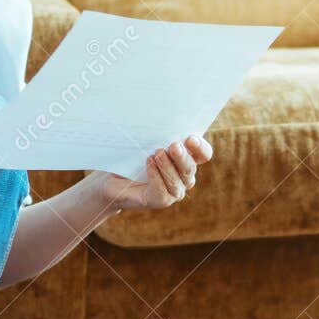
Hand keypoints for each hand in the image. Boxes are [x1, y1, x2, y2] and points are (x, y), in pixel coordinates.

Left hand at [96, 135, 212, 211]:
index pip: (204, 154)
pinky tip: (149, 163)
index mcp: (187, 159)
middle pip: (190, 168)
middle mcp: (184, 177)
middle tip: (173, 145)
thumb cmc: (132, 156)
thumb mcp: (147, 141)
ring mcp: (174, 191)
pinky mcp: (160, 200)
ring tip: (156, 154)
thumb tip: (163, 117)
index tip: (190, 138)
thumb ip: (159, 134)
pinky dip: (156, 176)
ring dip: (168, 167)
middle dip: (183, 157)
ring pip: (178, 181)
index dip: (200, 147)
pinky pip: (163, 191)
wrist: (114, 178)